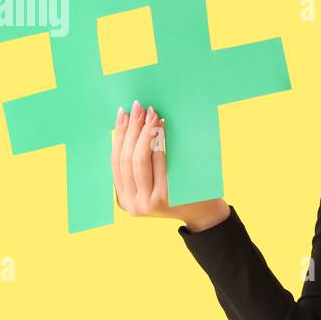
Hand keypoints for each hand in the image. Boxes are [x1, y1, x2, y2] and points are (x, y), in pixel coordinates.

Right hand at [110, 100, 228, 229]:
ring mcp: (147, 203)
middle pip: (126, 159)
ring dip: (144, 133)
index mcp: (124, 199)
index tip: (123, 113)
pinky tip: (161, 127)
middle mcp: (133, 204)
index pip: (115, 162)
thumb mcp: (153, 181)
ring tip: (151, 114)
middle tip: (138, 108)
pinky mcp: (164, 198)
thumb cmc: (178, 190)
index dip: (119, 135)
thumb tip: (130, 124)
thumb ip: (139, 163)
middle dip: (131, 129)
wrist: (204, 212)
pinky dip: (157, 142)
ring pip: (138, 160)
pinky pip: (157, 163)